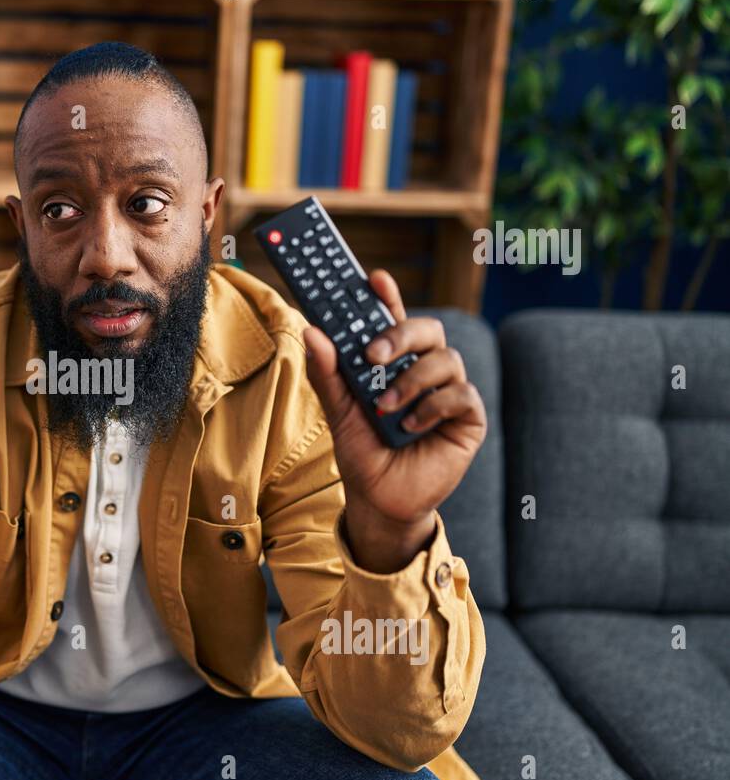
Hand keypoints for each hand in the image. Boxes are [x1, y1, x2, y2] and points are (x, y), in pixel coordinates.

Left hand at [301, 269, 486, 571]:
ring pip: (446, 359)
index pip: (393, 320)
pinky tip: (409, 426)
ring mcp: (448, 392)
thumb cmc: (362, 452)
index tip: (375, 279)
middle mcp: (424, 370)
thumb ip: (327, 372)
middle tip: (372, 355)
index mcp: (394, 363)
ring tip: (383, 407)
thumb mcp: (337, 411)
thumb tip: (312, 331)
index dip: (388, 297)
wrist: (379, 500)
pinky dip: (431, 407)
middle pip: (428, 330)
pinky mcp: (467, 418)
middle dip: (400, 335)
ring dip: (410, 381)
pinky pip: (460, 395)